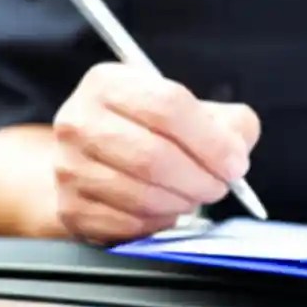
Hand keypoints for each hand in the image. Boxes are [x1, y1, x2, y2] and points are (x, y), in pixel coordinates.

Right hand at [52, 63, 260, 243]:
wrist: (88, 158)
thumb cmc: (144, 130)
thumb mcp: (185, 109)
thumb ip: (224, 120)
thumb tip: (238, 145)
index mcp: (108, 83)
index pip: (167, 107)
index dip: (211, 141)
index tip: (235, 163)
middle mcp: (79, 121)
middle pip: (153, 157)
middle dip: (200, 179)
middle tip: (219, 186)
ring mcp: (68, 166)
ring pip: (142, 196)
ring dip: (181, 203)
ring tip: (193, 196)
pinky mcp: (70, 207)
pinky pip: (128, 224)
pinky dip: (158, 223)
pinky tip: (165, 210)